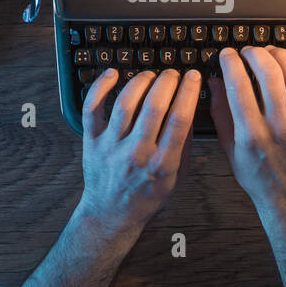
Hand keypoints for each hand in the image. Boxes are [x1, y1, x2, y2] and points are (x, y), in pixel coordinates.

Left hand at [80, 66, 202, 234]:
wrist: (111, 213)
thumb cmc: (146, 195)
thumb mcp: (177, 177)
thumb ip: (185, 145)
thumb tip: (189, 108)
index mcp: (162, 163)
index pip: (179, 119)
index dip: (188, 91)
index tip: (192, 76)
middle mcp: (137, 153)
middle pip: (154, 106)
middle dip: (167, 81)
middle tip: (172, 73)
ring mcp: (112, 146)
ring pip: (126, 103)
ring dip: (141, 81)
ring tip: (150, 75)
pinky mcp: (92, 141)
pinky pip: (93, 108)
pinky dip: (100, 87)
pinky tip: (113, 75)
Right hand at [209, 46, 285, 225]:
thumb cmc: (258, 176)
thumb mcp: (230, 149)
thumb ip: (221, 114)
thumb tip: (214, 82)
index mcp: (252, 134)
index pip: (239, 86)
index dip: (231, 63)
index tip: (227, 54)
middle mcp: (280, 127)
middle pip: (269, 74)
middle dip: (255, 54)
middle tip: (248, 51)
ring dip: (281, 56)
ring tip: (270, 52)